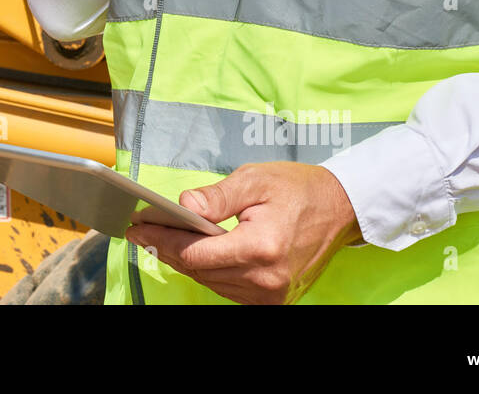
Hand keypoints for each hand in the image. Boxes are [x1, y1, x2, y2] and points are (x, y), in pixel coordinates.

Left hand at [124, 162, 362, 304]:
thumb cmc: (298, 189)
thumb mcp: (255, 180)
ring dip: (185, 261)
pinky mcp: (273, 300)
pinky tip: (192, 252)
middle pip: (199, 270)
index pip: (195, 253)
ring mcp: (271, 295)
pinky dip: (207, 271)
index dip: (161, 240)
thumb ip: (215, 197)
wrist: (341, 209)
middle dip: (167, 249)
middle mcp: (266, 280)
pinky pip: (227, 288)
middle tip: (142, 230)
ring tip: (161, 238)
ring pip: (210, 282)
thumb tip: (182, 208)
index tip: (137, 228)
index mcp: (261, 248)